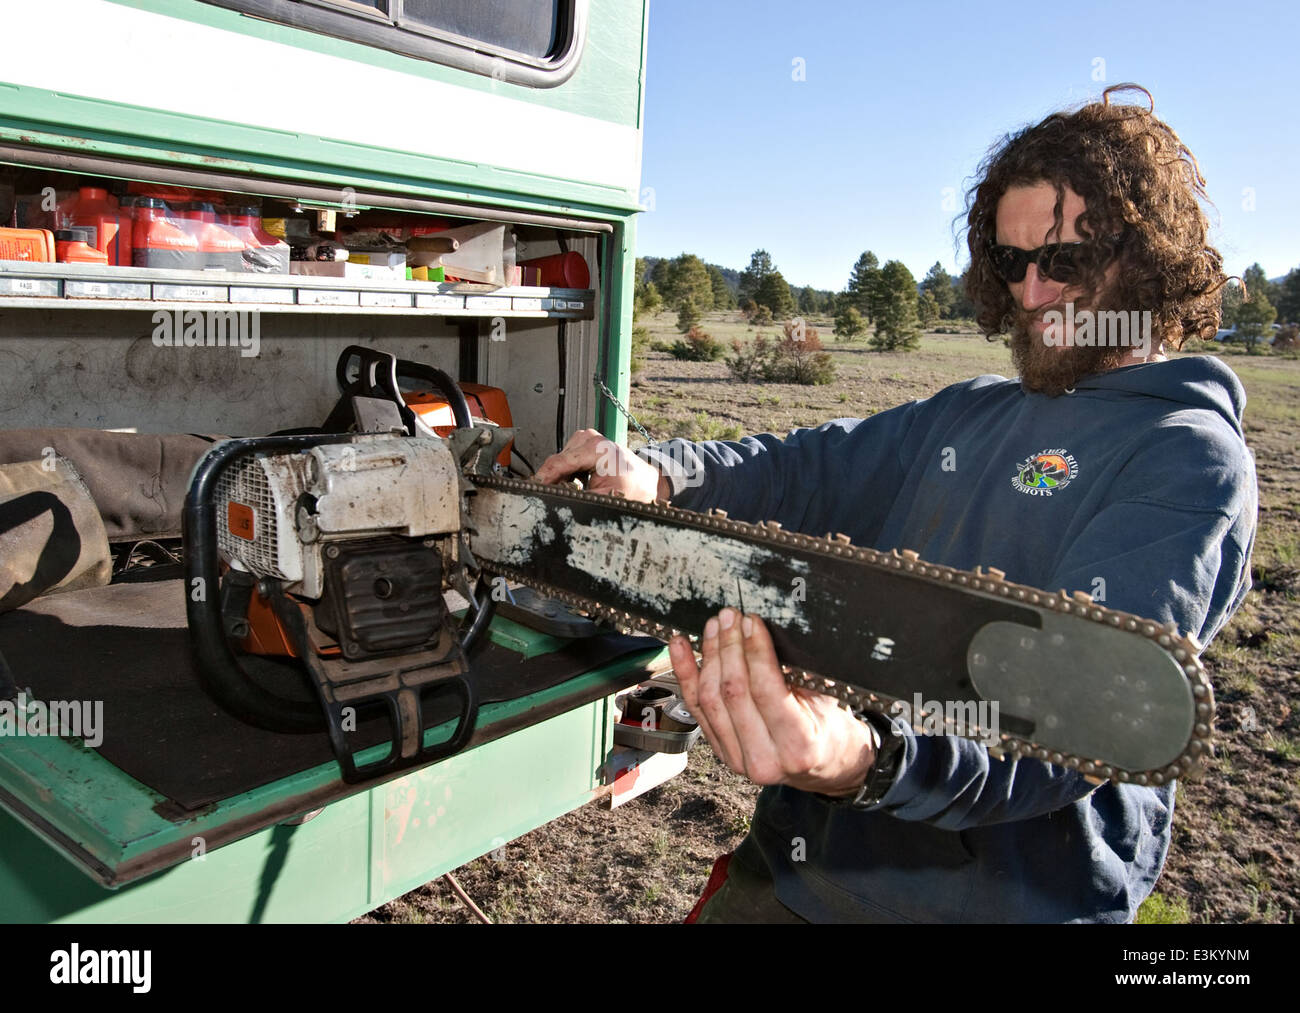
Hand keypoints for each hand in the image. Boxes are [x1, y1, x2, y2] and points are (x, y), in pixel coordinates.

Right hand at [533, 428, 670, 501]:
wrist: (646, 481)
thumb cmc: (634, 488)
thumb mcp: (606, 498)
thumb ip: (580, 499)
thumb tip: (557, 502)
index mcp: (597, 448)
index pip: (559, 462)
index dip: (544, 479)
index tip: (534, 491)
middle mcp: (591, 438)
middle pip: (557, 460)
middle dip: (552, 479)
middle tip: (550, 497)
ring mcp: (588, 438)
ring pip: (560, 459)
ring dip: (560, 476)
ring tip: (568, 490)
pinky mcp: (586, 443)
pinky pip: (566, 457)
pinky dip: (566, 471)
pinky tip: (573, 482)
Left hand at [669, 608, 876, 795]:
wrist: (823, 764)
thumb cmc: (827, 727)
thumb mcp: (826, 701)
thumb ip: (796, 674)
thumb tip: (762, 631)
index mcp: (798, 747)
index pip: (767, 691)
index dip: (756, 652)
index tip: (752, 621)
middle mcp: (764, 760)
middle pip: (734, 693)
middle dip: (729, 647)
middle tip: (730, 616)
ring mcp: (736, 758)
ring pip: (710, 699)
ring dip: (709, 656)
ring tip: (714, 626)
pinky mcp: (719, 750)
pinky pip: (695, 707)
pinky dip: (685, 673)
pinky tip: (680, 646)